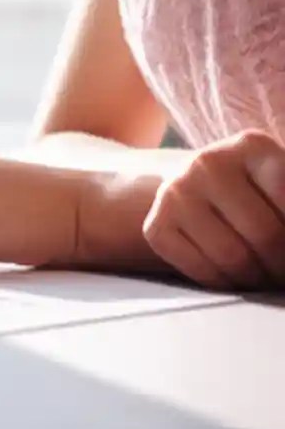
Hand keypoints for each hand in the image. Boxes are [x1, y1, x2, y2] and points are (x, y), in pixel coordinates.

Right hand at [144, 131, 284, 290]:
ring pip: (233, 257)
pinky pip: (200, 270)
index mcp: (252, 145)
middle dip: (281, 263)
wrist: (193, 184)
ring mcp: (175, 194)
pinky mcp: (155, 227)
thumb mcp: (278, 182)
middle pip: (266, 234)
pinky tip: (232, 276)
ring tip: (262, 276)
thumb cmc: (253, 189)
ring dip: (255, 278)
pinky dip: (223, 282)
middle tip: (282, 271)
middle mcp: (208, 164)